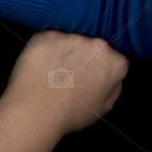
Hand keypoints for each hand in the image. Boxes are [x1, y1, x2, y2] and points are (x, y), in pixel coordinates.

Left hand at [2, 31, 126, 136]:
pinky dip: (42, 50)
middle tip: (66, 76)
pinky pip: (46, 39)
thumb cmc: (68, 114)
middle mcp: (97, 45)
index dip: (96, 68)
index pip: (110, 57)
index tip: (85, 76)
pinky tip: (39, 68)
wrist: (35, 113)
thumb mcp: (105, 106)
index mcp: (116, 62)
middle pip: (89, 46)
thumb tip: (110, 72)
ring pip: (67, 41)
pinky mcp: (46, 37)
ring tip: (51, 74)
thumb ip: (114, 84)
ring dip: (61, 52)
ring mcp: (70, 38)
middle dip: (80, 57)